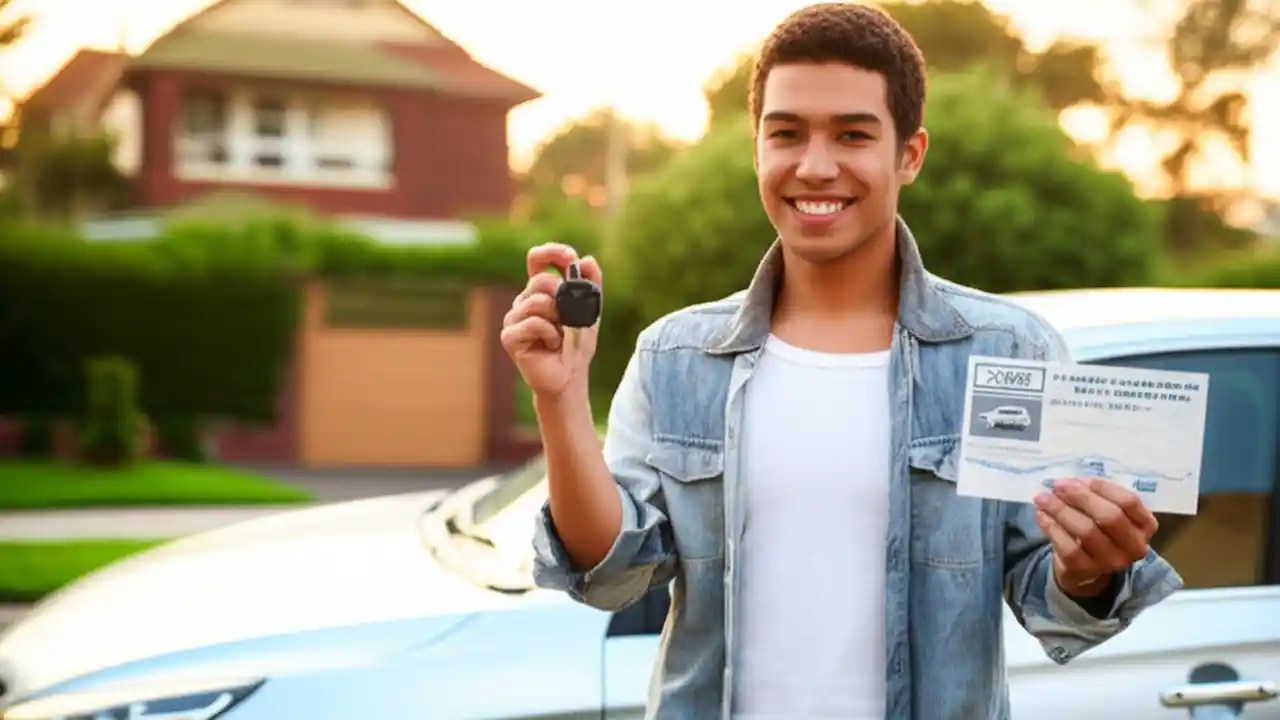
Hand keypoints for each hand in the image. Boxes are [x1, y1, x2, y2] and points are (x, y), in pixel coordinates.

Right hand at [500, 243, 602, 398]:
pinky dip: (550, 335)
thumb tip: (588, 259)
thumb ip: (592, 285)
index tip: (570, 257)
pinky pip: (535, 323)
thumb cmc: (576, 345)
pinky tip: (550, 346)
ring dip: (558, 321)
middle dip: (563, 300)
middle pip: (542, 281)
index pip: (537, 260)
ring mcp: (514, 318)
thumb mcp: (590, 311)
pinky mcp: (510, 336)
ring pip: (539, 301)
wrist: (569, 376)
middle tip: (568, 321)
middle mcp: (523, 301)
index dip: (551, 252)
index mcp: (540, 291)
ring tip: (558, 337)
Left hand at [1034, 477, 1157, 596]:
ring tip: (1042, 498)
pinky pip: (1068, 546)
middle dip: (1081, 497)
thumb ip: (1095, 495)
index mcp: (1144, 526)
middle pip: (1109, 516)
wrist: (1084, 566)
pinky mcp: (1086, 569)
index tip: (1079, 479)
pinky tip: (1042, 515)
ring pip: (1086, 531)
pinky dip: (1052, 527)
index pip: (1129, 502)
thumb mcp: (1105, 510)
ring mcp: (1110, 561)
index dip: (1102, 487)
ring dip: (1061, 510)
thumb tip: (1071, 483)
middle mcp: (1133, 546)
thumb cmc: (1098, 529)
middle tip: (1058, 486)